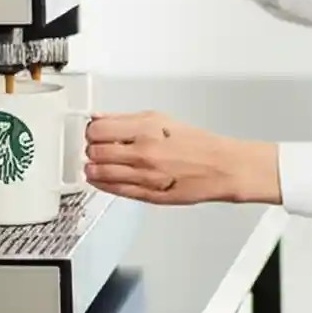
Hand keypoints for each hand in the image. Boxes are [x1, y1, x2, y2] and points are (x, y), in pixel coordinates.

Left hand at [84, 111, 281, 205]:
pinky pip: (114, 190)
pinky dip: (102, 184)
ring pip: (99, 172)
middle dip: (92, 149)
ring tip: (97, 164)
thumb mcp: (160, 119)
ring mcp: (143, 175)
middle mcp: (143, 151)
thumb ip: (125, 119)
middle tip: (96, 148)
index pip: (97, 129)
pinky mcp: (147, 195)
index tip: (94, 131)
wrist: (220, 167)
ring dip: (94, 167)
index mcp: (146, 128)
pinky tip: (102, 178)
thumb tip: (99, 118)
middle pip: (95, 151)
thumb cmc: (195, 142)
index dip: (92, 130)